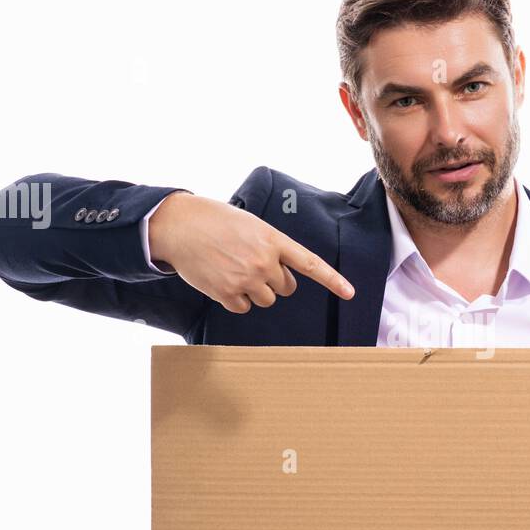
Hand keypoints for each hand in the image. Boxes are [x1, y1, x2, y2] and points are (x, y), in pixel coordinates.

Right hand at [148, 191, 354, 313]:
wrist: (179, 226)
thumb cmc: (214, 221)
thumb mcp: (250, 225)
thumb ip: (270, 246)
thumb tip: (278, 272)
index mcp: (273, 240)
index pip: (310, 263)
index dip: (332, 280)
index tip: (350, 293)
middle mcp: (264, 262)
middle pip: (285, 288)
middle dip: (273, 280)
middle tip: (250, 264)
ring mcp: (246, 279)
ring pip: (266, 299)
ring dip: (254, 290)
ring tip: (233, 269)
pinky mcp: (227, 294)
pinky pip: (243, 308)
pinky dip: (234, 299)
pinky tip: (221, 280)